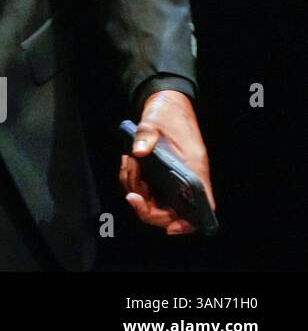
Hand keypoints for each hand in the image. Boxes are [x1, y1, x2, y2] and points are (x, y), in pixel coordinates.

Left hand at [119, 89, 214, 233]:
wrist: (166, 102)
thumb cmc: (168, 113)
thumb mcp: (154, 121)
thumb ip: (146, 135)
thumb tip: (137, 152)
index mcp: (194, 170)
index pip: (202, 207)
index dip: (188, 223)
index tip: (169, 228)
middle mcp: (187, 179)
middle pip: (170, 211)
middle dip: (146, 207)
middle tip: (132, 193)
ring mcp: (174, 178)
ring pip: (154, 200)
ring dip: (135, 188)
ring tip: (129, 164)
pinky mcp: (162, 175)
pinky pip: (147, 189)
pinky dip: (134, 181)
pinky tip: (130, 163)